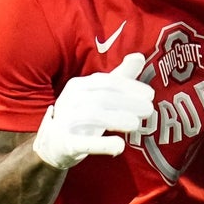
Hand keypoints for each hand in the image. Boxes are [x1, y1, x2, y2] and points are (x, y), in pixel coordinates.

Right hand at [33, 53, 154, 169]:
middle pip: (101, 97)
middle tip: (149, 110)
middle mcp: (69, 100)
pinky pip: (82, 142)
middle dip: (128, 102)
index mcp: (79, 86)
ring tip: (136, 125)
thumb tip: (139, 56)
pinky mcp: (63, 143)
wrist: (53, 145)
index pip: (106, 82)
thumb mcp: (98, 96)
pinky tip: (120, 147)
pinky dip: (102, 144)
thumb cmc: (81, 116)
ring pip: (92, 115)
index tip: (150, 95)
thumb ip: (119, 78)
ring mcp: (64, 121)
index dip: (130, 86)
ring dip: (117, 118)